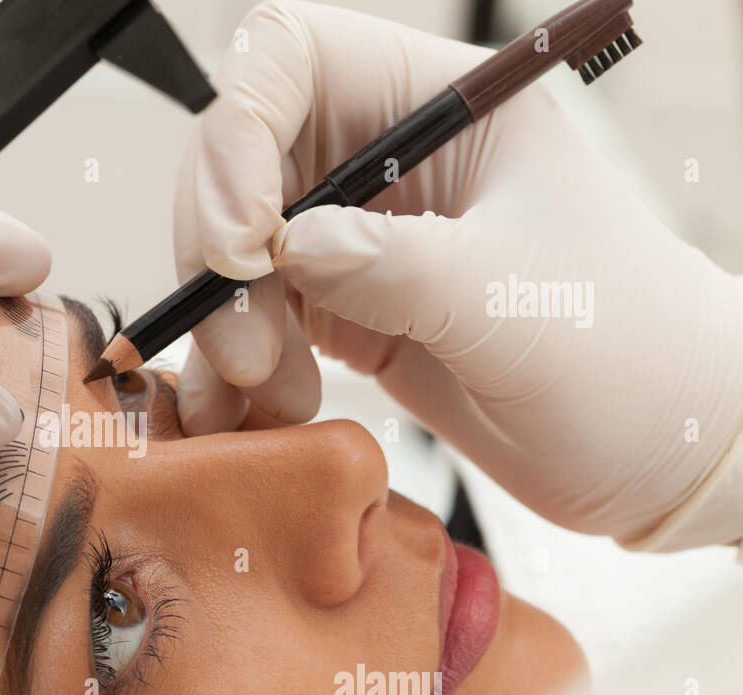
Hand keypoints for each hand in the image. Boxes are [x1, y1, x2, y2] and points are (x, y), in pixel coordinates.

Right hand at [174, 1, 742, 548]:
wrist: (655, 451)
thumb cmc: (629, 354)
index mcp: (443, 107)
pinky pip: (254, 324)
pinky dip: (236, 372)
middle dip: (222, 258)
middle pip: (239, 163)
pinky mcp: (342, 312)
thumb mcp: (512, 300)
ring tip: (268, 398)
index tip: (246, 241)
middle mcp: (388, 160)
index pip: (292, 61)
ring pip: (234, 254)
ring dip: (228, 329)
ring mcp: (359, 237)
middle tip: (243, 349)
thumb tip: (285, 250)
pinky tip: (256, 414)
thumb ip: (392, 266)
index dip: (240, 135)